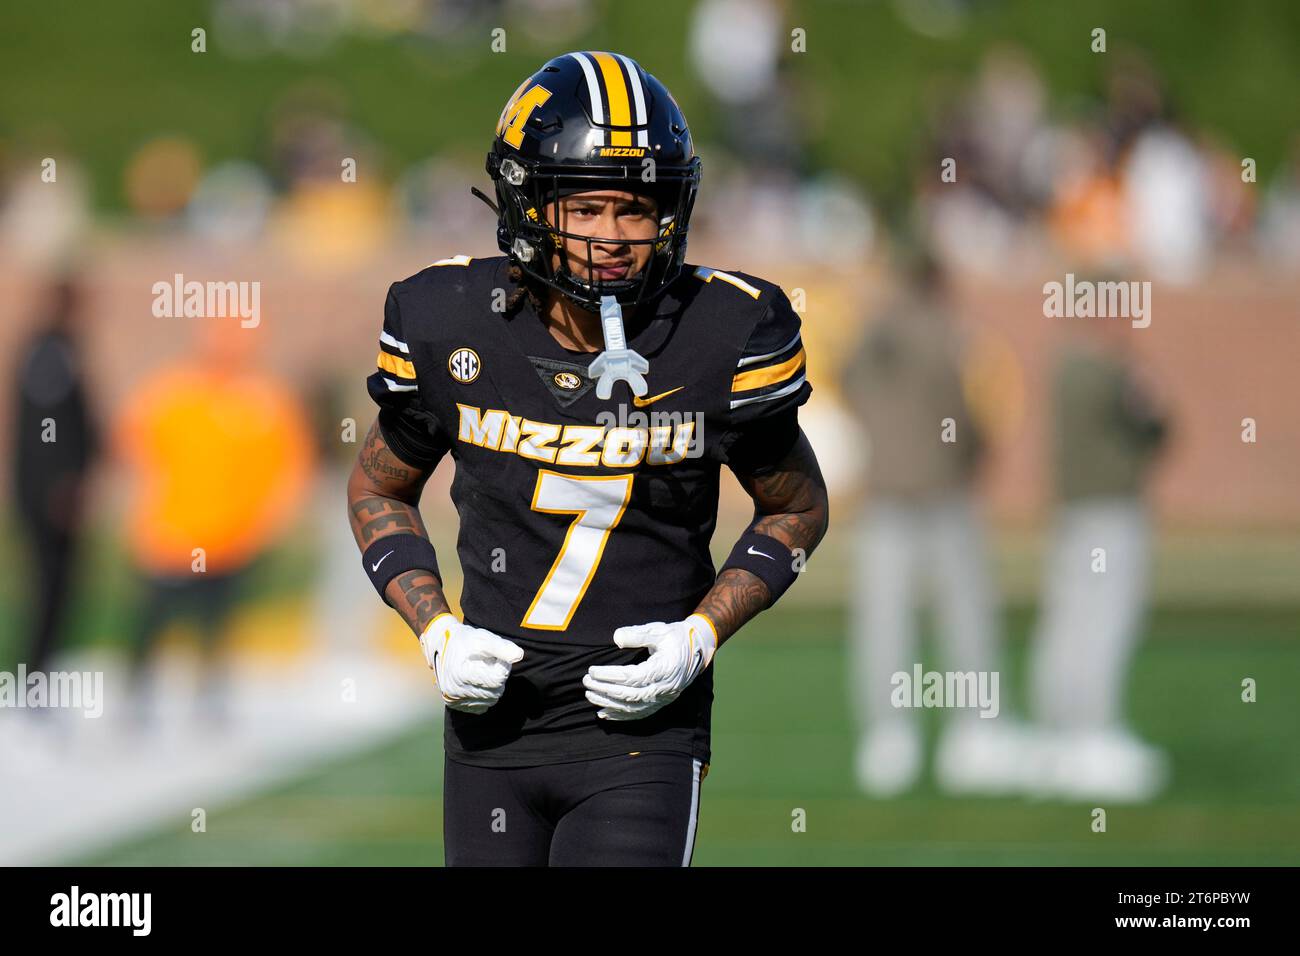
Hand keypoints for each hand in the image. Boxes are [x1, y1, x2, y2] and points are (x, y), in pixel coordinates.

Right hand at [419, 613, 523, 713]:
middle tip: (489, 662)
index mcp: (461, 674)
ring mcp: (455, 700)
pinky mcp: (456, 705)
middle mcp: (456, 691)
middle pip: (496, 690)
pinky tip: (478, 681)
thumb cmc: (465, 640)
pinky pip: (482, 706)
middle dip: (498, 676)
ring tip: (482, 670)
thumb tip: (519, 656)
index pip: (498, 678)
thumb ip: (501, 647)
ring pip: (491, 699)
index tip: (496, 656)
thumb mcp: (483, 638)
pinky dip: (485, 695)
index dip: (502, 666)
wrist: (441, 645)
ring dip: (492, 686)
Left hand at [583, 614, 717, 720]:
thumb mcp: (659, 630)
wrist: (698, 649)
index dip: (610, 676)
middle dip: (605, 690)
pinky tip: (603, 714)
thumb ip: (638, 634)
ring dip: (608, 704)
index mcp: (665, 669)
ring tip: (590, 695)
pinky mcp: (661, 703)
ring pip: (632, 708)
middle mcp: (665, 688)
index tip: (593, 670)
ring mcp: (663, 698)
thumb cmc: (676, 637)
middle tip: (586, 681)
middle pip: (630, 695)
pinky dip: (620, 716)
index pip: (632, 677)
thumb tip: (616, 638)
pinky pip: (638, 714)